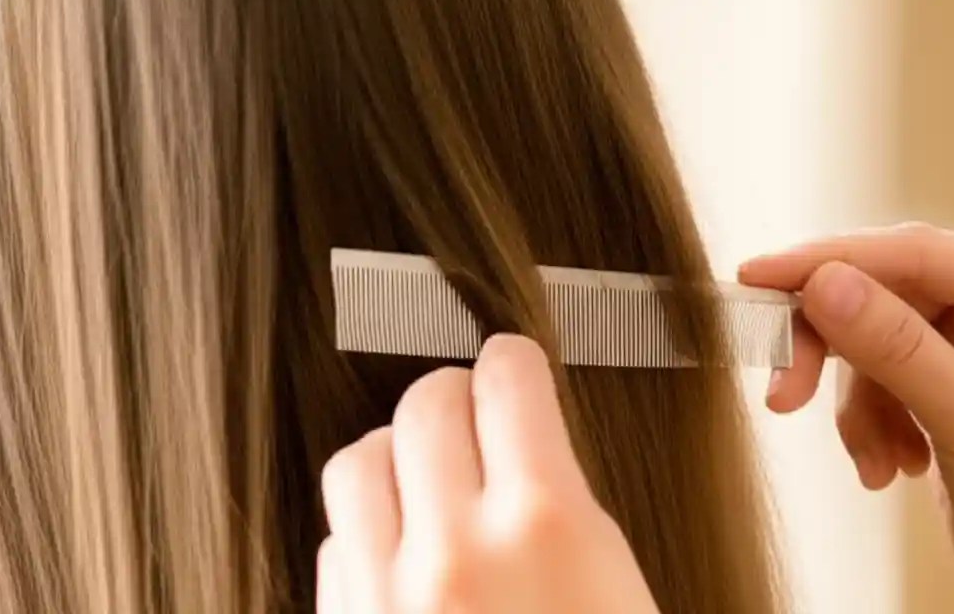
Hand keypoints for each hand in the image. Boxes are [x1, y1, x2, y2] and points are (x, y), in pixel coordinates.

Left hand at [316, 334, 659, 613]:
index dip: (511, 362)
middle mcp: (455, 552)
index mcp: (545, 525)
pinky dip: (366, 537)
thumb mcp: (619, 584)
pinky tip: (404, 557)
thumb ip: (561, 505)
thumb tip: (519, 441)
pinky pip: (334, 547)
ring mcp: (385, 596)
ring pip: (356, 465)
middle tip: (473, 415)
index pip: (506, 379)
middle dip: (452, 396)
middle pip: (425, 405)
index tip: (511, 367)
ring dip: (393, 457)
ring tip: (424, 479)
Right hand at [741, 223, 953, 613]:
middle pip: (882, 293)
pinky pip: (879, 380)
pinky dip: (871, 426)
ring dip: (856, 406)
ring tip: (875, 464)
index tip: (755, 277)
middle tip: (783, 394)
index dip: (828, 260)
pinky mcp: (950, 383)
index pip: (914, 253)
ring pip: (870, 341)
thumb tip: (822, 282)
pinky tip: (893, 470)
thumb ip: (896, 347)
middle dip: (833, 350)